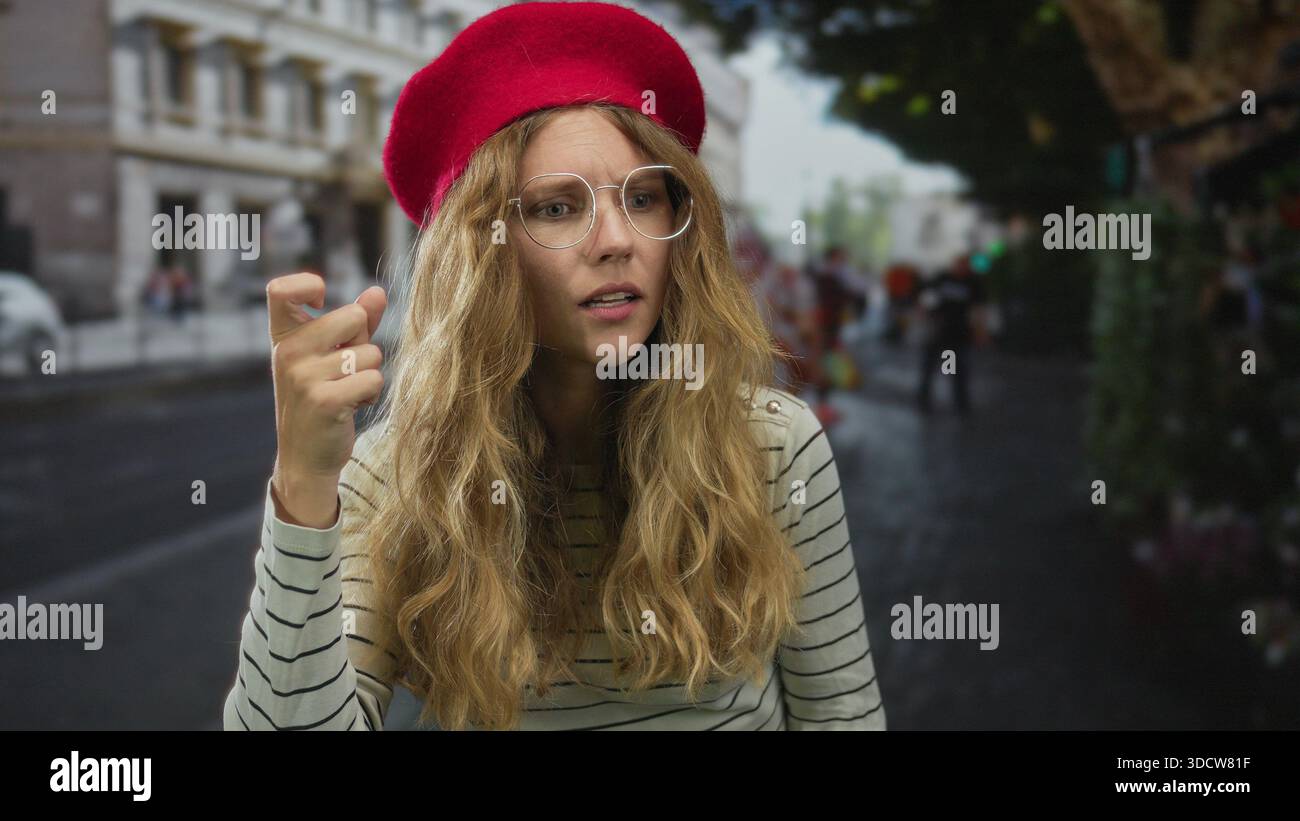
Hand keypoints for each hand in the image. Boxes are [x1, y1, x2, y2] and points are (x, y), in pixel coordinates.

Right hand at [266, 273, 386, 527]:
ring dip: (370, 373)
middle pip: (353, 317)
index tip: (321, 298)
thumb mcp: (335, 355)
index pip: (280, 290)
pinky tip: (353, 405)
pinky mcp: (324, 401)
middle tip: (346, 369)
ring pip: (370, 353)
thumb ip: (357, 323)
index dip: (305, 284)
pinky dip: (371, 393)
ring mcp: (303, 377)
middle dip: (363, 342)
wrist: (306, 457)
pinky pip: (373, 379)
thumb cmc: (324, 397)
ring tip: (348, 391)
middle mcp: (288, 353)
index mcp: (285, 337)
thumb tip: (377, 292)